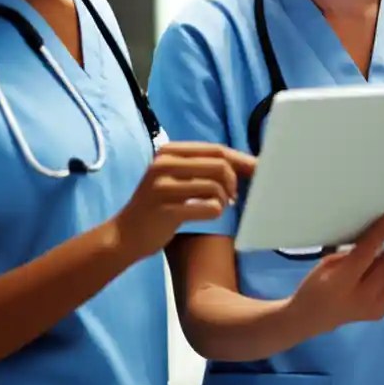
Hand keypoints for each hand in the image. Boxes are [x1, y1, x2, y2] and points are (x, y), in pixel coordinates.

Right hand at [111, 142, 255, 259]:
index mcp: (169, 152)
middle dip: (234, 180)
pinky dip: (216, 211)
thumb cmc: (157, 206)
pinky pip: (208, 206)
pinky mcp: (166, 209)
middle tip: (233, 195)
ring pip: (215, 185)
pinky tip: (210, 214)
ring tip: (220, 206)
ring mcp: (163, 186)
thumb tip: (246, 164)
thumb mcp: (176, 178)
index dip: (240, 160)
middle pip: (219, 164)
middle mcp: (164, 164)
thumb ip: (203, 168)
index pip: (215, 149)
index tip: (259, 169)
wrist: (124, 235)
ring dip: (225, 199)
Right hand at [288, 210, 383, 334]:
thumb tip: (380, 234)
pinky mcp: (382, 310)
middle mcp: (360, 297)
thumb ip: (353, 252)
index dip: (383, 232)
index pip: (365, 253)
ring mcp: (373, 307)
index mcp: (339, 283)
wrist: (311, 319)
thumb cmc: (316, 284)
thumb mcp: (327, 263)